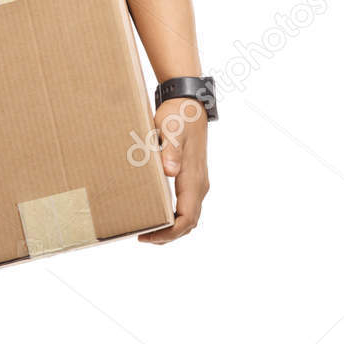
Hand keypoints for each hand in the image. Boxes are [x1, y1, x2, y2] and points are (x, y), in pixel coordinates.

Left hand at [138, 95, 208, 243]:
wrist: (189, 105)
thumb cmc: (178, 116)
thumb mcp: (171, 129)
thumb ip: (171, 150)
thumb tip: (170, 172)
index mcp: (193, 178)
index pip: (187, 217)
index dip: (170, 232)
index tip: (149, 236)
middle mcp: (199, 184)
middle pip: (189, 222)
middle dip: (169, 235)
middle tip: (144, 238)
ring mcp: (197, 182)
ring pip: (189, 216)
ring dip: (172, 228)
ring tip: (149, 231)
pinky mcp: (192, 178)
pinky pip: (187, 206)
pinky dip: (175, 217)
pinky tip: (158, 214)